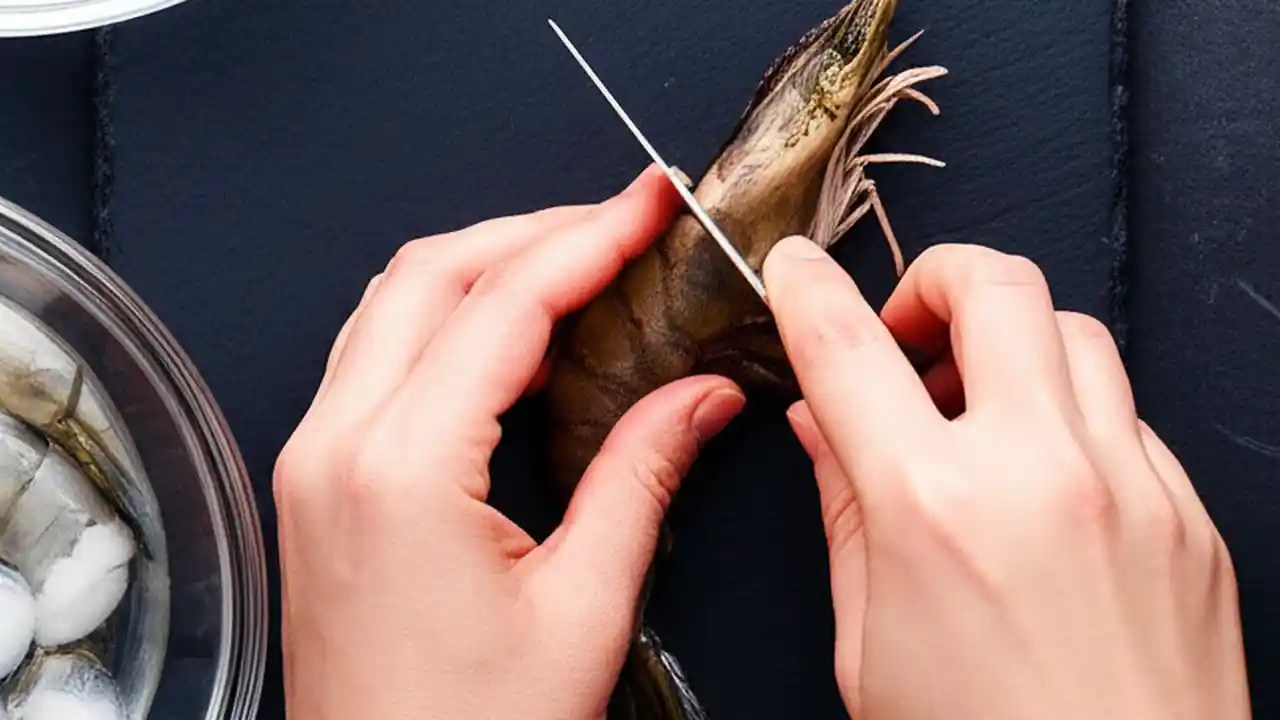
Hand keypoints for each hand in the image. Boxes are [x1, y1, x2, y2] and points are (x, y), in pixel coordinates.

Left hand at [273, 166, 744, 719]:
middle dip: (534, 231)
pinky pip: (374, 357)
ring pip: (393, 305)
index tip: (649, 202)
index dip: (588, 236)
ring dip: (484, 267)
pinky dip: (443, 321)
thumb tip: (702, 395)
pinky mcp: (317, 483)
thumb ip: (643, 475)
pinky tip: (509, 340)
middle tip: (623, 222)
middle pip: (432, 275)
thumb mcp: (583, 607)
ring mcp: (313, 462)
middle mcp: (336, 447)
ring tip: (576, 265)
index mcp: (402, 471)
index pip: (503, 305)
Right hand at [764, 239, 1249, 718]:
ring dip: (1010, 342)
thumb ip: (844, 513)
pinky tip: (1043, 482)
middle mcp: (1041, 475)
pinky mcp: (1190, 516)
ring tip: (977, 407)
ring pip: (1074, 332)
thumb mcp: (866, 648)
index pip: (847, 349)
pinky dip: (1071, 418)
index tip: (792, 269)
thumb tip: (822, 425)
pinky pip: (1126, 415)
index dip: (804, 289)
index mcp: (932, 511)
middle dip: (934, 281)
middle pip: (996, 285)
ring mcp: (1133, 488)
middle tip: (907, 337)